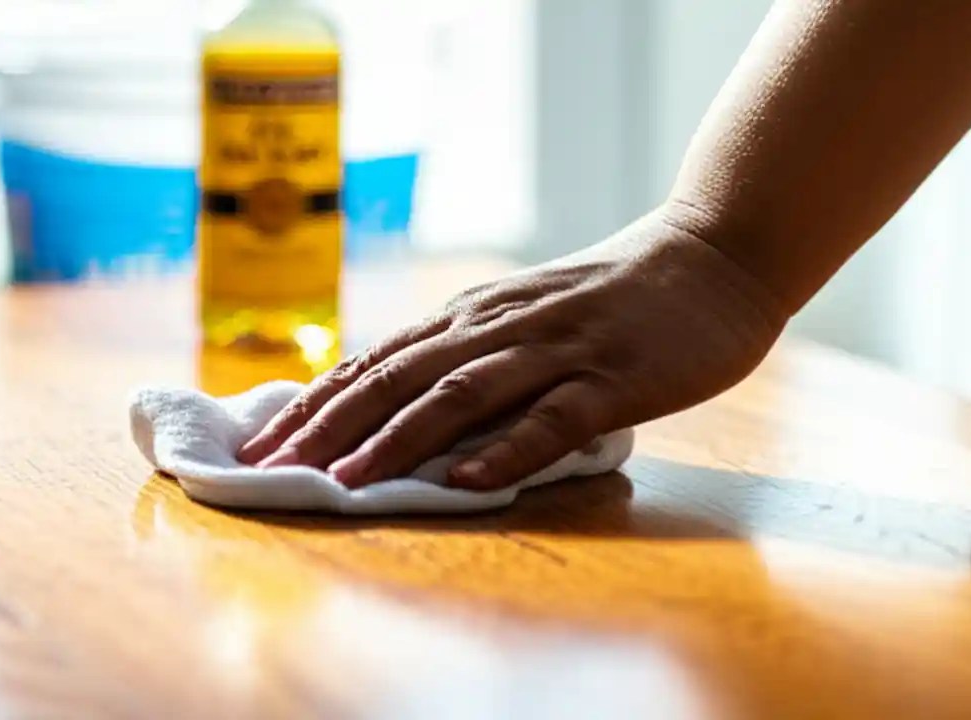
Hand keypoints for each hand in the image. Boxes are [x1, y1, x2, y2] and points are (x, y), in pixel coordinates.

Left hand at [237, 208, 789, 489]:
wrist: (714, 255)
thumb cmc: (610, 298)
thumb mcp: (519, 316)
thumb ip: (464, 354)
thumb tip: (393, 407)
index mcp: (469, 318)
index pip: (372, 364)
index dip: (312, 406)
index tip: (257, 447)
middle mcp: (496, 329)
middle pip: (394, 379)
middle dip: (325, 427)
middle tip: (269, 469)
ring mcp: (554, 352)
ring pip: (457, 396)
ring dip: (394, 440)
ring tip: (342, 482)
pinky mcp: (611, 379)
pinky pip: (550, 419)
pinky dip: (503, 450)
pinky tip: (462, 481)